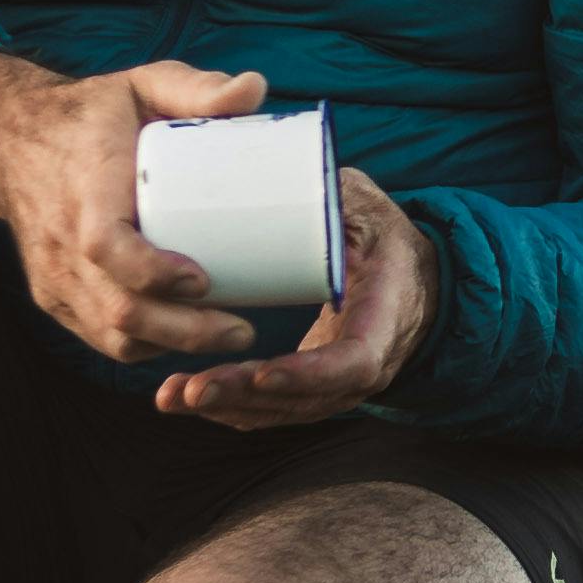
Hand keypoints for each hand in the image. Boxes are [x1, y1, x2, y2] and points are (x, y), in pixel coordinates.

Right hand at [0, 53, 268, 367]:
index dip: (153, 272)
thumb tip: (255, 88)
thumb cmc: (91, 114)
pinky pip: (99, 335)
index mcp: (84, 188)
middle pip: (117, 308)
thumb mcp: (141, 84)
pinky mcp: (53, 294)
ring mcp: (52, 275)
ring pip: (110, 333)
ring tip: (226, 336)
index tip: (204, 280)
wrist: (10, 140)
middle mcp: (60, 240)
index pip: (105, 245)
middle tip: (242, 328)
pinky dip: (145, 346)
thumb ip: (195, 87)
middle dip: (184, 330)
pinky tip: (185, 339)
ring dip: (171, 345)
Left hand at [151, 163, 438, 427]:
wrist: (411, 280)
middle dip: (244, 397)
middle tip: (192, 389)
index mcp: (385, 322)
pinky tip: (183, 399)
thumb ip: (333, 197)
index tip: (260, 372)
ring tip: (171, 395)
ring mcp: (338, 387)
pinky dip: (228, 408)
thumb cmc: (385, 239)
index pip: (351, 363)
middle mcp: (365, 369)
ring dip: (225, 407)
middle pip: (304, 400)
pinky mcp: (312, 390)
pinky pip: (271, 410)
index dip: (306, 374)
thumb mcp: (370, 210)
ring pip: (280, 411)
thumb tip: (284, 171)